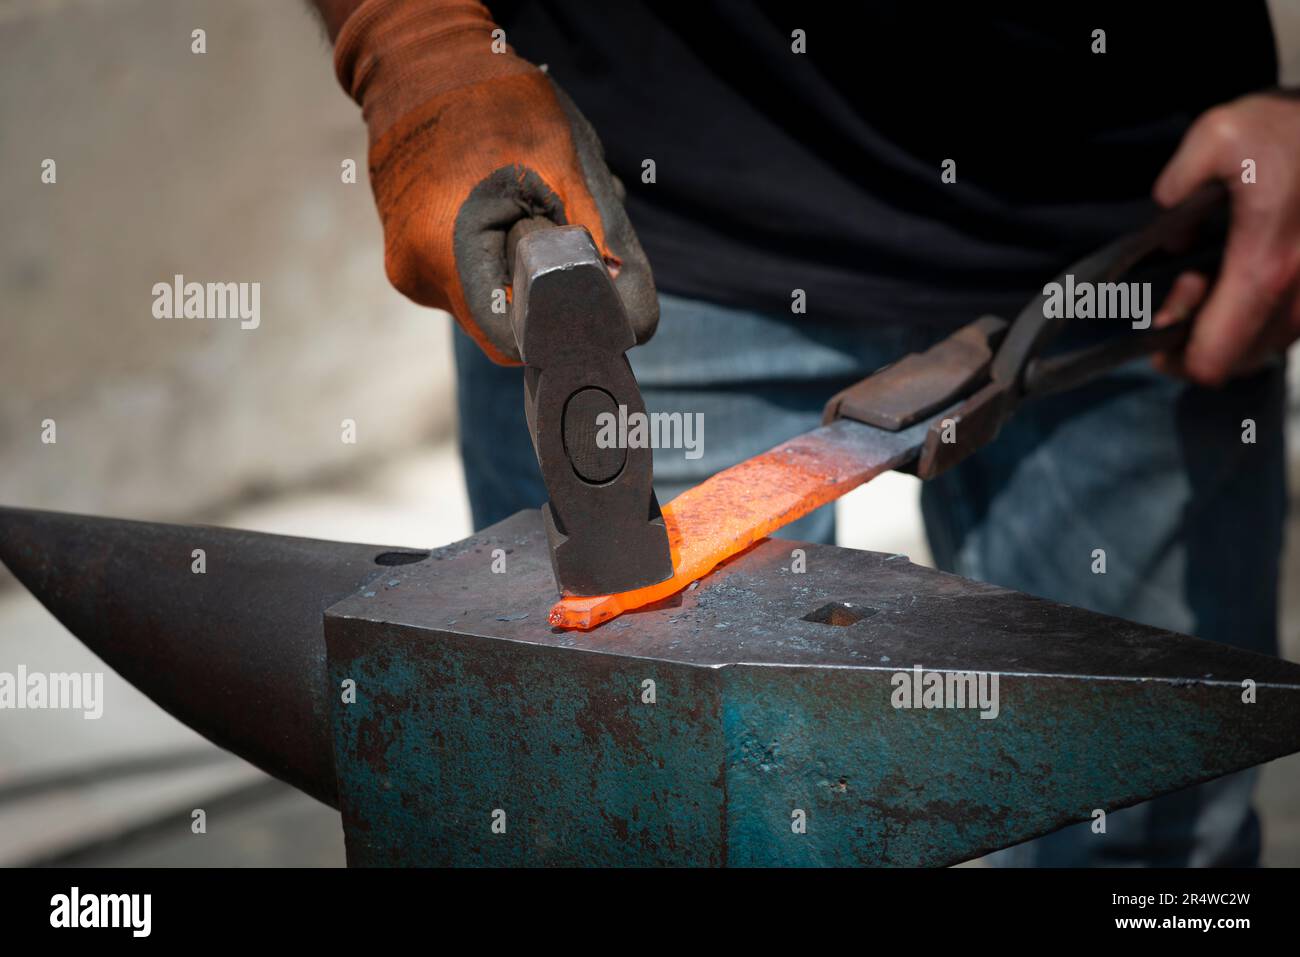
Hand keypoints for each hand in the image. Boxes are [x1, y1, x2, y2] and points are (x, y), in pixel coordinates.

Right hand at [332, 0, 656, 364]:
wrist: (417, 62)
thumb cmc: (493, 102)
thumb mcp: (564, 162)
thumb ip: (599, 242)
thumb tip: (634, 315)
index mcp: (446, 257)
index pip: (517, 342)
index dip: (565, 332)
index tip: (599, 308)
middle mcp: (420, 277)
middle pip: (509, 324)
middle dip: (554, 293)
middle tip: (580, 240)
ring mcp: (411, 270)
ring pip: (494, 301)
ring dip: (531, 271)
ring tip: (541, 207)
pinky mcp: (412, 258)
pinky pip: (472, 278)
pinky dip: (505, 255)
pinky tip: (514, 207)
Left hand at [1152, 92, 1299, 384]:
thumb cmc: (1290, 128)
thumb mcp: (1218, 135)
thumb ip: (1176, 183)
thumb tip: (1173, 232)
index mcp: (1266, 267)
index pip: (1212, 361)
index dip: (1175, 360)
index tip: (1160, 320)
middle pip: (1234, 364)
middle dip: (1198, 335)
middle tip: (1190, 281)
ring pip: (1261, 350)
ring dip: (1228, 325)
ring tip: (1217, 271)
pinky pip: (1284, 330)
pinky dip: (1255, 315)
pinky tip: (1247, 271)